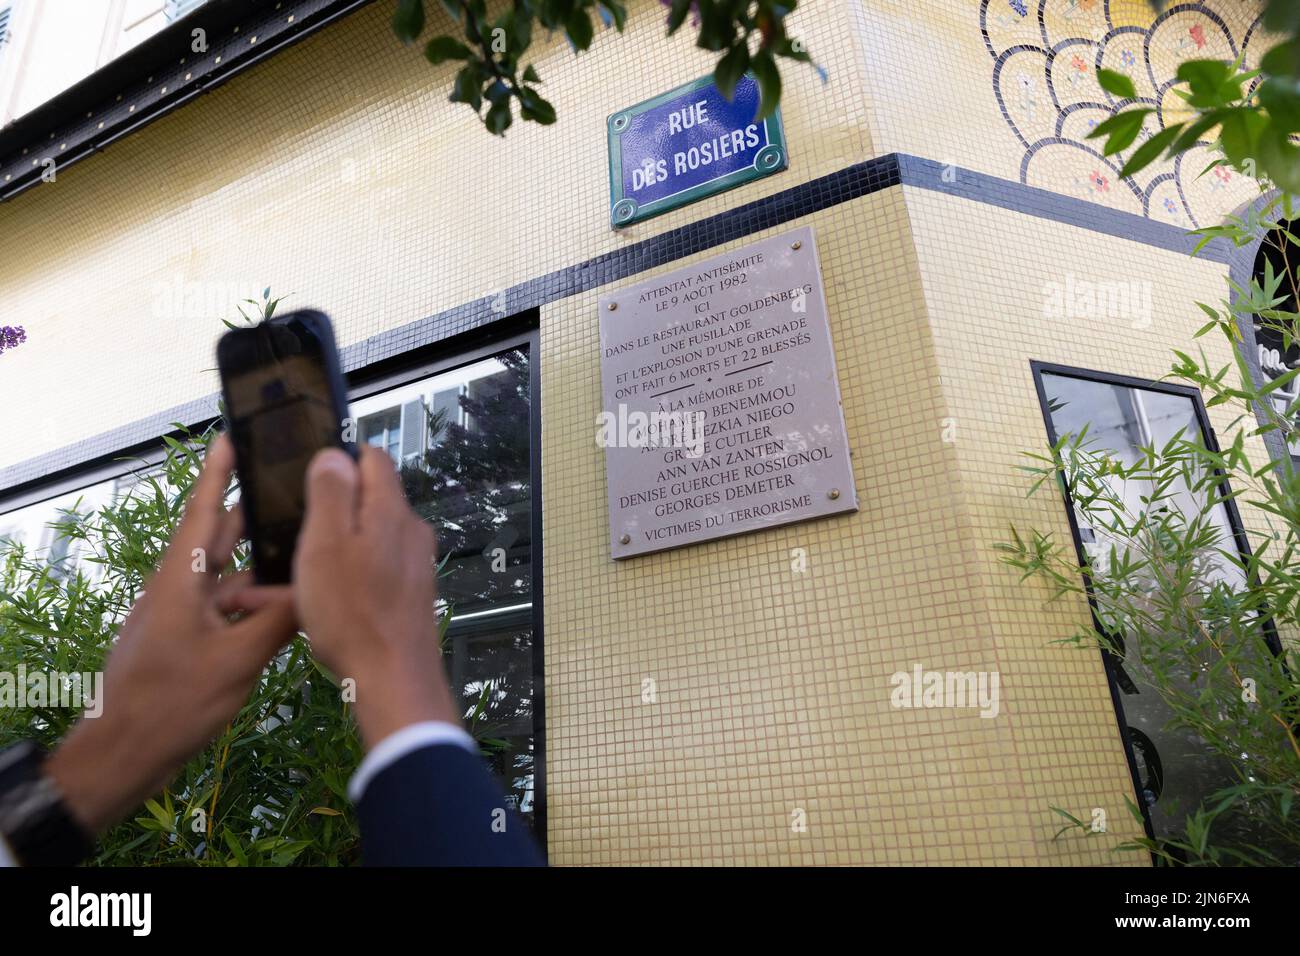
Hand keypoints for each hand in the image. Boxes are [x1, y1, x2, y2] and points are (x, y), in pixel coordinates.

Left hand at [44, 435, 298, 833]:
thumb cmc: (172, 703)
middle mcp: (177, 590)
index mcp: (181, 581)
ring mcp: (178, 617)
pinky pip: (223, 608)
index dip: (217, 474)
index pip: (202, 512)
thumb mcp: (236, 662)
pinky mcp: (183, 641)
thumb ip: (278, 621)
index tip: (230, 437)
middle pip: (218, 540)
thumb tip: (315, 589)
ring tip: (303, 557)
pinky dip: (251, 605)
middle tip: (295, 497)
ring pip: (226, 578)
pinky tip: (283, 614)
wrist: (122, 753)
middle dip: (253, 518)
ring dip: (259, 571)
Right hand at [292, 447, 457, 748]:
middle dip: (324, 512)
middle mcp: (410, 531)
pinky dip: (336, 581)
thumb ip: (331, 493)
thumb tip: (334, 454)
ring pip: (362, 542)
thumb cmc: (353, 611)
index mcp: (392, 510)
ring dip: (323, 553)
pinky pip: (367, 574)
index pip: (372, 458)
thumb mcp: (327, 543)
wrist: (392, 680)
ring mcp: (412, 565)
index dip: (337, 460)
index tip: (303, 479)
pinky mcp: (407, 595)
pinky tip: (304, 605)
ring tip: (280, 579)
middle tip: (285, 535)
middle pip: (365, 501)